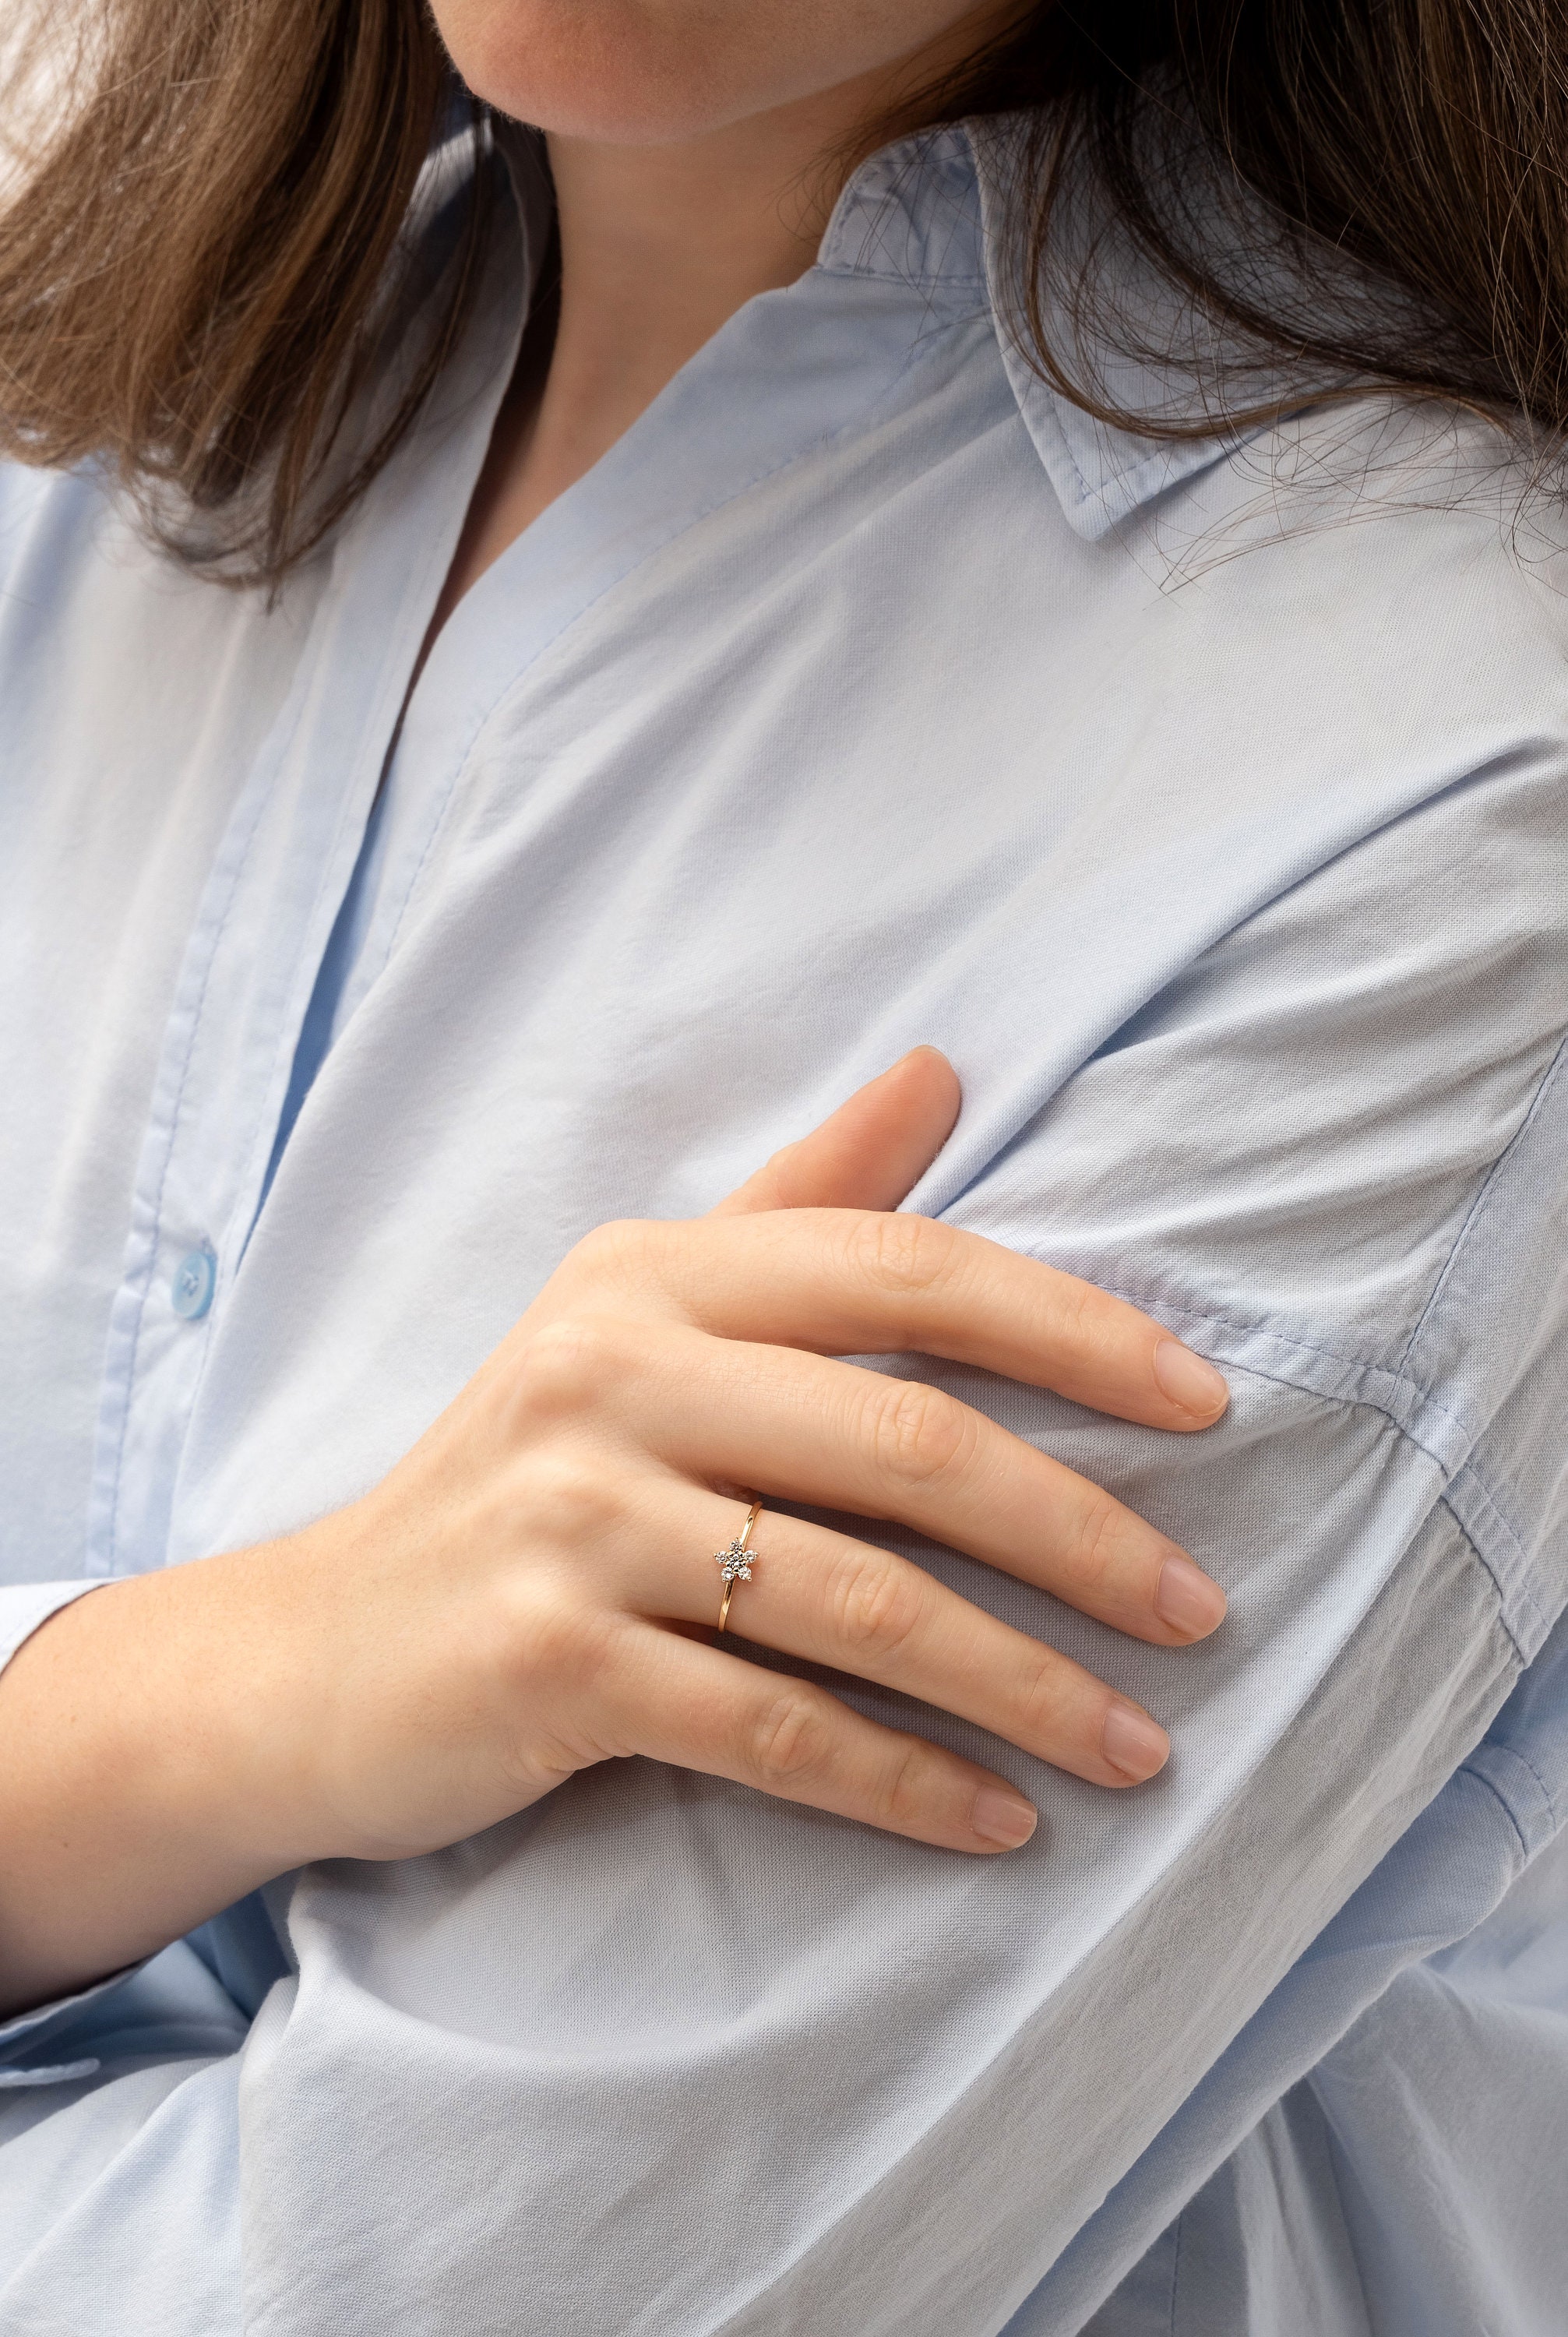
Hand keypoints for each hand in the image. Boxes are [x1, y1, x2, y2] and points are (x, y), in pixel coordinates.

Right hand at [0, 1050, 1228, 2011]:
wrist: (313, 1655)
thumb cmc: (521, 1474)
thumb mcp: (637, 1313)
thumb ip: (795, 1200)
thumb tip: (941, 1070)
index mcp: (653, 1274)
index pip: (906, 1267)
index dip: (1075, 1329)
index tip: (1205, 1403)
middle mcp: (609, 1374)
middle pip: (908, 1442)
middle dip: (1083, 1534)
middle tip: (1199, 1613)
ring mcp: (572, 1522)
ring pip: (861, 1604)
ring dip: (1025, 1685)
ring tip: (1140, 1746)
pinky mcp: (550, 1665)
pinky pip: (775, 1731)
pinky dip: (906, 1783)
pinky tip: (1002, 1821)